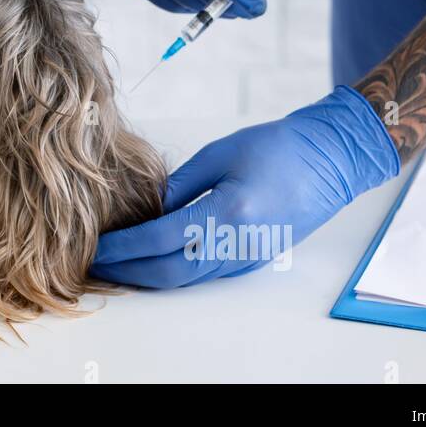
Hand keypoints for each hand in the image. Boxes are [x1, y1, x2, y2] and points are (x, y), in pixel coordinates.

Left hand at [91, 86, 400, 287]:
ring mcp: (248, 258)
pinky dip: (172, 272)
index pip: (160, 239)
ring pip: (185, 279)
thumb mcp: (219, 154)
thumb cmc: (278, 146)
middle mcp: (239, 244)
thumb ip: (179, 185)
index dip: (123, 247)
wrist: (331, 160)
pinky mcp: (253, 260)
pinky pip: (204, 274)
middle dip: (127, 272)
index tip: (96, 246)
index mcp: (228, 213)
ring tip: (115, 266)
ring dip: (147, 277)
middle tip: (94, 265)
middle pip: (168, 272)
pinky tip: (151, 261)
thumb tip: (146, 209)